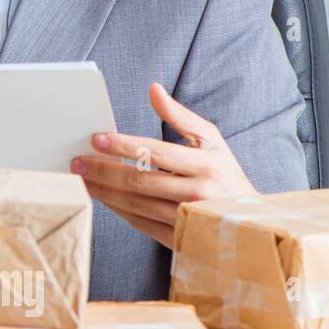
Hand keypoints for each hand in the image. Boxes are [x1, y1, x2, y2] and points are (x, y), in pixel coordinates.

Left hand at [70, 82, 256, 248]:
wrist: (252, 223)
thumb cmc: (226, 175)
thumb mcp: (212, 142)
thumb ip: (180, 116)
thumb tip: (153, 89)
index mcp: (207, 165)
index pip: (156, 152)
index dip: (124, 145)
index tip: (96, 139)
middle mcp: (199, 193)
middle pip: (140, 181)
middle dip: (103, 171)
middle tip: (76, 162)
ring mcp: (189, 219)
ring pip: (137, 205)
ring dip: (104, 192)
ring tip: (82, 179)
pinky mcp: (180, 239)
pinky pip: (141, 224)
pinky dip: (118, 210)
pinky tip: (102, 198)